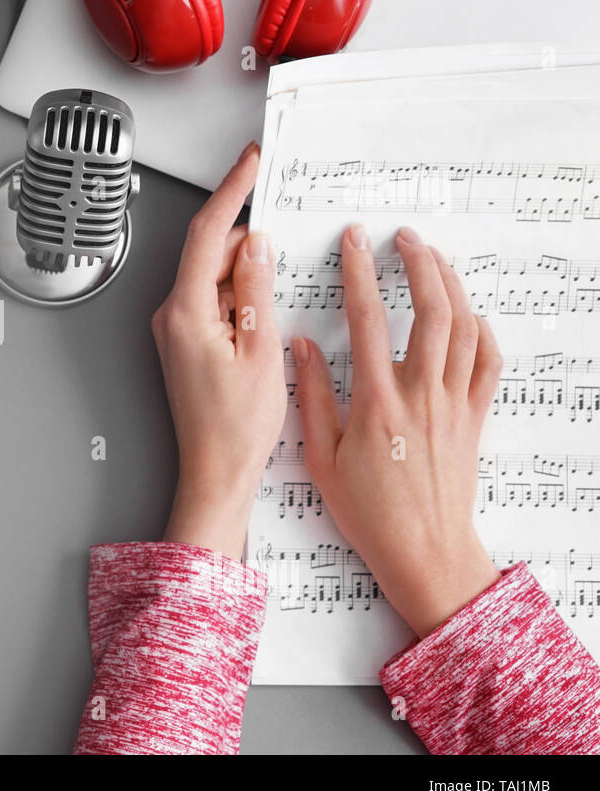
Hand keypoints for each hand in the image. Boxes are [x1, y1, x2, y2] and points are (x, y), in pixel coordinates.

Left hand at [153, 142, 286, 559]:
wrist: (216, 473)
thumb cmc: (237, 428)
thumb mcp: (261, 351)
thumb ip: (256, 291)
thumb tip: (257, 244)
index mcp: (185, 313)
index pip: (207, 232)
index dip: (232, 190)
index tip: (251, 162)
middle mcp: (171, 316)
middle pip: (209, 251)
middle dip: (247, 232)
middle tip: (285, 215)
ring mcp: (176, 329)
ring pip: (213, 276)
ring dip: (246, 268)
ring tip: (284, 274)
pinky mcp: (186, 342)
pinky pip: (213, 301)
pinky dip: (240, 293)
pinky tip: (267, 304)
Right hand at [294, 224, 502, 637]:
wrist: (425, 552)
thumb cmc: (369, 513)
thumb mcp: (321, 458)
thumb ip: (312, 397)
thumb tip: (301, 346)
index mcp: (378, 403)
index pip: (368, 320)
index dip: (359, 273)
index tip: (353, 242)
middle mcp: (422, 396)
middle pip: (430, 310)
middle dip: (418, 263)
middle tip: (403, 238)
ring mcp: (454, 405)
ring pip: (464, 327)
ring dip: (451, 285)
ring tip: (434, 259)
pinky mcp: (474, 418)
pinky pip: (488, 362)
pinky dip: (482, 330)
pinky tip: (468, 314)